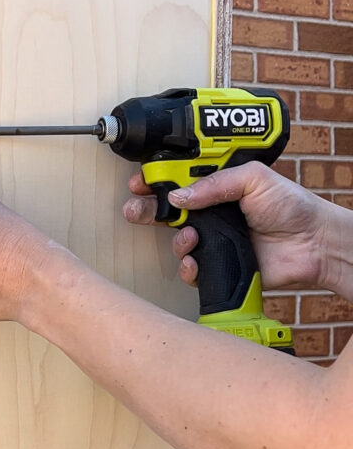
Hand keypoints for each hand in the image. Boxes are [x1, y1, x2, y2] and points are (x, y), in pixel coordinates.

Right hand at [123, 161, 329, 290]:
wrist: (312, 243)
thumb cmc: (292, 206)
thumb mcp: (254, 178)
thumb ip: (215, 183)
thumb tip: (179, 194)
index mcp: (217, 187)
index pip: (177, 180)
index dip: (155, 181)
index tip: (141, 182)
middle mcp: (211, 212)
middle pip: (167, 210)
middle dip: (146, 209)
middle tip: (136, 209)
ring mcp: (212, 239)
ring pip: (175, 241)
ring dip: (175, 239)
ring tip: (188, 235)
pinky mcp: (217, 265)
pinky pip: (190, 269)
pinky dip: (187, 266)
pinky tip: (195, 260)